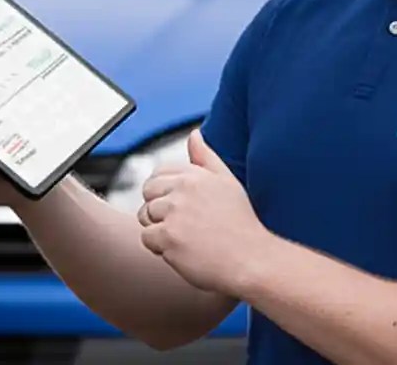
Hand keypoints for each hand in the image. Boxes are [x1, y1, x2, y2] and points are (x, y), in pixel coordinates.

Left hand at [138, 129, 274, 296]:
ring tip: (186, 238)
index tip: (179, 206)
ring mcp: (174, 213)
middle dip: (158, 209)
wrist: (251, 260)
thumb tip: (194, 135)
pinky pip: (147, 238)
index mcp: (195, 175)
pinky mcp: (168, 237)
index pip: (159, 173)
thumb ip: (206, 157)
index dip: (163, 191)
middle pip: (147, 193)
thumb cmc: (241, 224)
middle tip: (183, 225)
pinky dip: (159, 247)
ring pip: (145, 216)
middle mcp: (183, 189)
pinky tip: (183, 251)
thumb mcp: (228, 182)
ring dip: (159, 229)